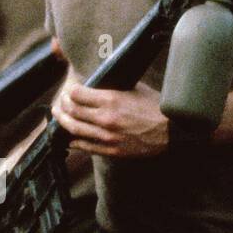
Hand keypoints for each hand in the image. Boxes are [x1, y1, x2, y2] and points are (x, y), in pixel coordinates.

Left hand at [52, 81, 166, 157]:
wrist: (173, 131)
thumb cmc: (155, 107)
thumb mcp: (134, 88)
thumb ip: (113, 86)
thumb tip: (97, 82)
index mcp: (110, 100)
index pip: (77, 94)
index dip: (70, 91)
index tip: (69, 90)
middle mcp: (105, 118)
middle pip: (72, 111)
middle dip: (62, 105)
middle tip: (59, 102)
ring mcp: (107, 136)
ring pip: (75, 129)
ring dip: (63, 121)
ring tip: (59, 116)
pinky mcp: (112, 150)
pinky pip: (86, 146)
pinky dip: (74, 141)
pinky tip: (69, 137)